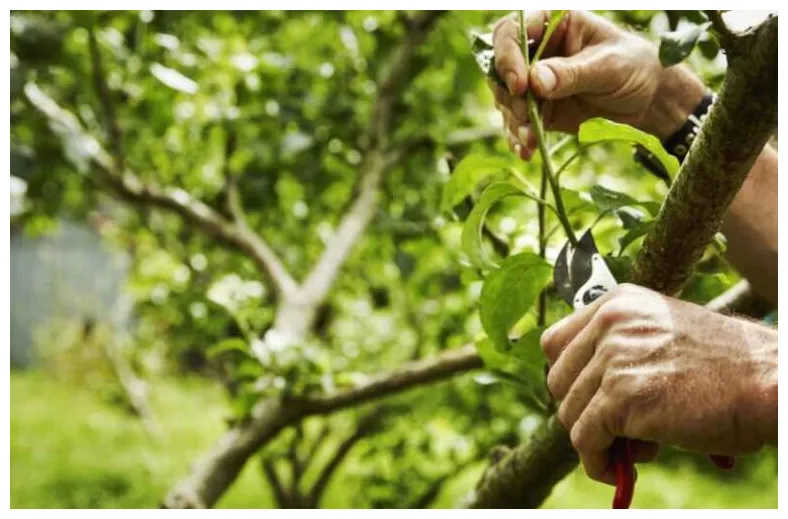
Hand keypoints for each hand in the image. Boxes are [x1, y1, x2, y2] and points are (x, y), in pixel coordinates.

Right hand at [489, 11, 705, 159]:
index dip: (507, 56)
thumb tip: (535, 81)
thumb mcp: (608, 66)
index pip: (512, 31)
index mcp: (553, 24)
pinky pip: (517, 122)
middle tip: (526, 116)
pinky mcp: (538, 108)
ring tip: (529, 140)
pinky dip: (519, 137)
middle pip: (500, 68)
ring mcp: (535, 80)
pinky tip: (527, 151)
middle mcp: (537, 50)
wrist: (648, 99)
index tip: (519, 85)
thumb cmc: (634, 67)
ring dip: (514, 121)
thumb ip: (571, 73)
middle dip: (509, 96)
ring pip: (505, 99)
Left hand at [540, 283, 777, 484]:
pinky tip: (620, 469)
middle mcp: (611, 323)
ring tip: (635, 446)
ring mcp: (614, 358)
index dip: (567, 377)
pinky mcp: (622, 396)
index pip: (555, 343)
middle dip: (581, 411)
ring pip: (568, 413)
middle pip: (556, 380)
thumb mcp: (661, 335)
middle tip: (617, 429)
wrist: (768, 382)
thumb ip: (619, 348)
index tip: (587, 399)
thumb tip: (578, 391)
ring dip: (596, 440)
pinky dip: (596, 462)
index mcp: (618, 303)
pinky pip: (585, 439)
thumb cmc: (724, 367)